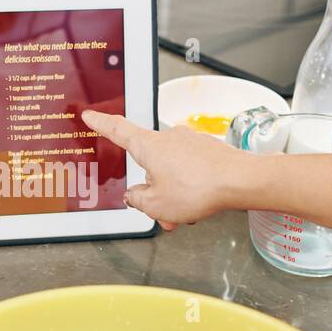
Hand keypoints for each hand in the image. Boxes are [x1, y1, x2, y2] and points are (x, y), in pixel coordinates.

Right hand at [82, 109, 247, 229]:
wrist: (241, 181)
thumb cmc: (199, 188)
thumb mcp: (157, 204)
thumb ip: (138, 200)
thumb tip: (134, 195)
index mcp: (148, 146)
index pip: (117, 130)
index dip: (100, 123)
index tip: (90, 115)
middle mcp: (168, 138)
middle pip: (148, 165)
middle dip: (153, 191)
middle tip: (162, 214)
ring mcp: (189, 142)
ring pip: (171, 172)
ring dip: (173, 194)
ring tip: (185, 215)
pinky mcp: (207, 149)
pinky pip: (190, 170)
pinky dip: (190, 188)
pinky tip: (199, 203)